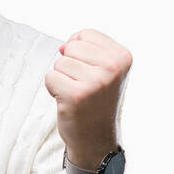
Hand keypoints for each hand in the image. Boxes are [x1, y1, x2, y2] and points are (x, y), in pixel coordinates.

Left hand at [44, 29, 130, 167]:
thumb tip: (62, 47)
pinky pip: (50, 77)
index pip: (86, 34)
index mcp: (123, 57)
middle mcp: (113, 68)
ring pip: (59, 62)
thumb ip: (87, 49)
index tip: (92, 74)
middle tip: (84, 87)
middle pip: (71, 46)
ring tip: (77, 95)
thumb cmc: (97, 101)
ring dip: (62, 78)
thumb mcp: (105, 70)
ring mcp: (95, 82)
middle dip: (70, 65)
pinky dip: (54, 89)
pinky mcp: (76, 95)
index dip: (81, 53)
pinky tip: (68, 102)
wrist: (97, 139)